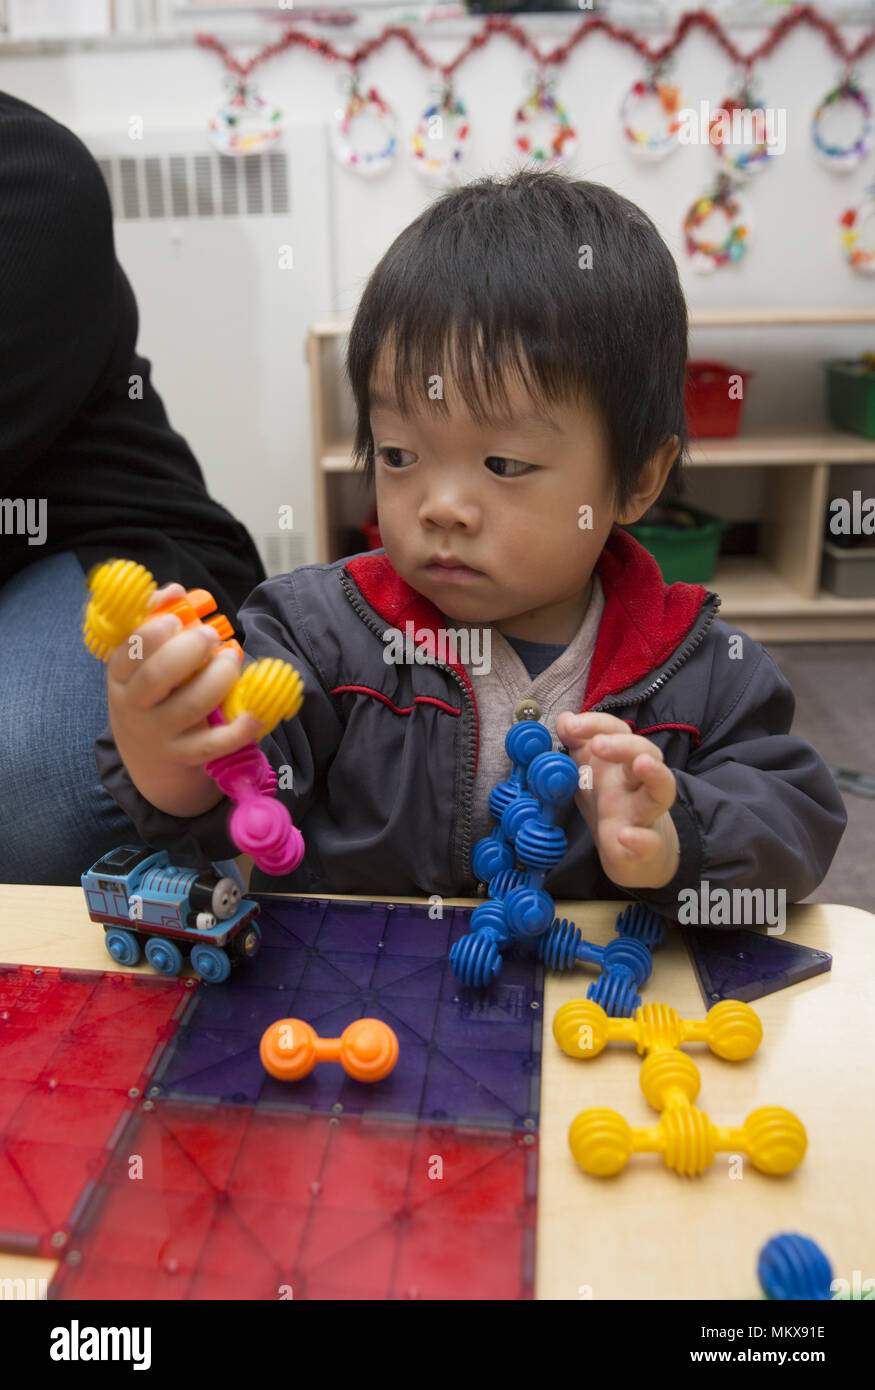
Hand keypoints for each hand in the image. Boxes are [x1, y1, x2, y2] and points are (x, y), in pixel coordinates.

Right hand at [106, 582, 262, 813]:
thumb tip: (173, 590)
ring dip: (216, 679)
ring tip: (231, 659)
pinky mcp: (187, 754)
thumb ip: (155, 618)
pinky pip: (214, 744)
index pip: (127, 654)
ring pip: (189, 707)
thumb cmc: (150, 688)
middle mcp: (135, 707)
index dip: (150, 635)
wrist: (146, 749)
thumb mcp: (140, 659)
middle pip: (156, 678)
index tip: (175, 620)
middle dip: (186, 652)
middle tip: (210, 634)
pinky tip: (255, 712)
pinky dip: (238, 730)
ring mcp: (161, 733)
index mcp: (120, 676)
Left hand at [556, 710, 679, 890]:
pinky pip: (650, 842)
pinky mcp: (647, 848)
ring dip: (655, 775)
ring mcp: (645, 815)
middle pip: (645, 753)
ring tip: (642, 765)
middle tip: (599, 745)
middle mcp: (637, 784)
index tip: (570, 726)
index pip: (617, 732)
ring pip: (661, 790)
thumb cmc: (615, 805)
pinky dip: (641, 840)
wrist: (641, 854)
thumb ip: (578, 745)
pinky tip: (626, 836)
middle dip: (625, 744)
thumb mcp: (592, 774)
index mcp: (621, 764)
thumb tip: (565, 718)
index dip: (596, 724)